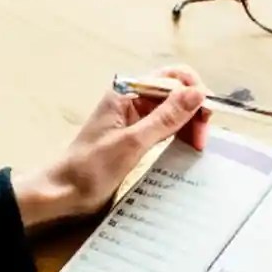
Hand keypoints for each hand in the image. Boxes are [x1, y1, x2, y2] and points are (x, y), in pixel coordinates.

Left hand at [13, 65, 211, 230]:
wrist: (64, 192)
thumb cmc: (91, 167)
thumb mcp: (133, 142)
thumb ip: (166, 117)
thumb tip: (197, 93)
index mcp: (126, 93)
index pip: (170, 78)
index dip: (193, 92)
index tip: (207, 115)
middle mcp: (132, 101)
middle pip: (176, 94)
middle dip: (194, 111)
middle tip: (202, 139)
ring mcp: (136, 119)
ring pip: (175, 112)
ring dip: (190, 125)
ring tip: (197, 147)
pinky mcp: (138, 136)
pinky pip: (167, 128)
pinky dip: (181, 135)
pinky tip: (187, 148)